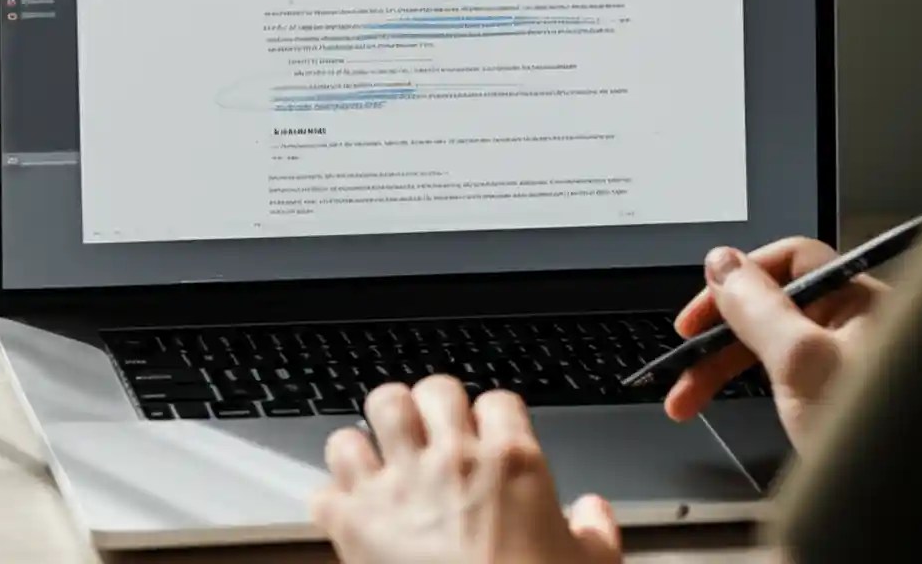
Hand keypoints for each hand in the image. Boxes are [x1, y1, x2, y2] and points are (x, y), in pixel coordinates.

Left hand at [312, 376, 620, 563]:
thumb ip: (595, 532)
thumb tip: (593, 512)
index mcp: (512, 462)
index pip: (497, 401)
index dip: (492, 418)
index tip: (488, 435)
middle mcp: (452, 460)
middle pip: (430, 390)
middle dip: (430, 407)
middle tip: (431, 432)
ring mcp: (399, 485)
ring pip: (374, 412)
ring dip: (376, 431)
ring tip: (383, 452)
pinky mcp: (355, 522)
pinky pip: (326, 483)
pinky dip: (334, 494)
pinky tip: (348, 508)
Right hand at [665, 238, 889, 452]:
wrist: (897, 500)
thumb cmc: (869, 431)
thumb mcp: (799, 360)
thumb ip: (756, 307)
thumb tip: (720, 262)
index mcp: (857, 299)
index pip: (788, 261)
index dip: (737, 280)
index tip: (696, 316)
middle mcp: (852, 324)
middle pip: (769, 307)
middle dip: (717, 338)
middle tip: (682, 367)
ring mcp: (844, 361)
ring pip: (769, 345)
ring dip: (721, 369)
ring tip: (685, 403)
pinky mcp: (833, 395)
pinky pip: (780, 374)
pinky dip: (747, 387)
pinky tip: (731, 404)